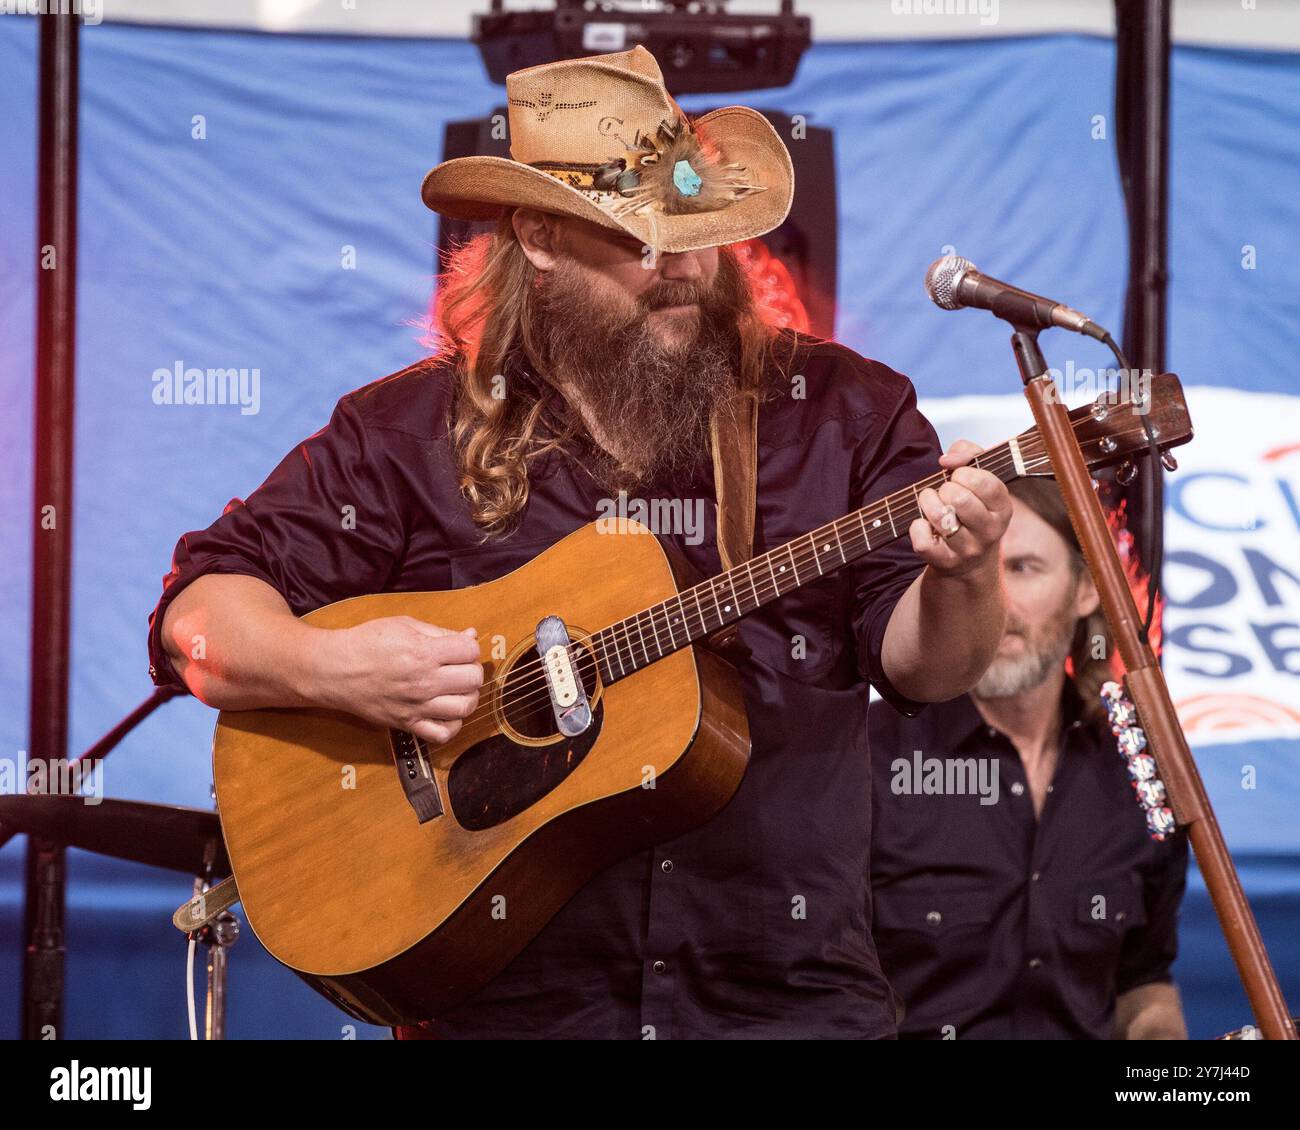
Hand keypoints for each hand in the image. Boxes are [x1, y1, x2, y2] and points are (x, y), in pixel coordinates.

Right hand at [315, 616, 482, 746]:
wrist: (334, 669)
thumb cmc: (366, 643)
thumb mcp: (404, 625)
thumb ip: (440, 632)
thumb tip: (470, 637)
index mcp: (424, 652)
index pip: (471, 651)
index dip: (469, 646)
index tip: (460, 648)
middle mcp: (424, 681)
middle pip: (473, 679)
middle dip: (471, 669)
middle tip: (460, 666)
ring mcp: (416, 705)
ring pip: (465, 707)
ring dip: (468, 696)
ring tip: (457, 688)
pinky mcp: (407, 723)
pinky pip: (443, 734)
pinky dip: (453, 725)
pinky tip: (446, 711)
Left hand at [908, 439, 1011, 577]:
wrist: (969, 560)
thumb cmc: (972, 508)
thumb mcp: (979, 476)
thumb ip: (968, 453)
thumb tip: (947, 460)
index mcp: (1002, 508)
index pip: (986, 483)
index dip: (965, 473)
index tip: (959, 476)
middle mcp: (990, 531)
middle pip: (960, 499)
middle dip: (944, 488)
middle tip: (944, 492)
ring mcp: (968, 549)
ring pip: (940, 519)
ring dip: (928, 503)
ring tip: (930, 503)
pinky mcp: (946, 562)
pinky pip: (923, 542)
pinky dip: (916, 527)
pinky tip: (923, 524)